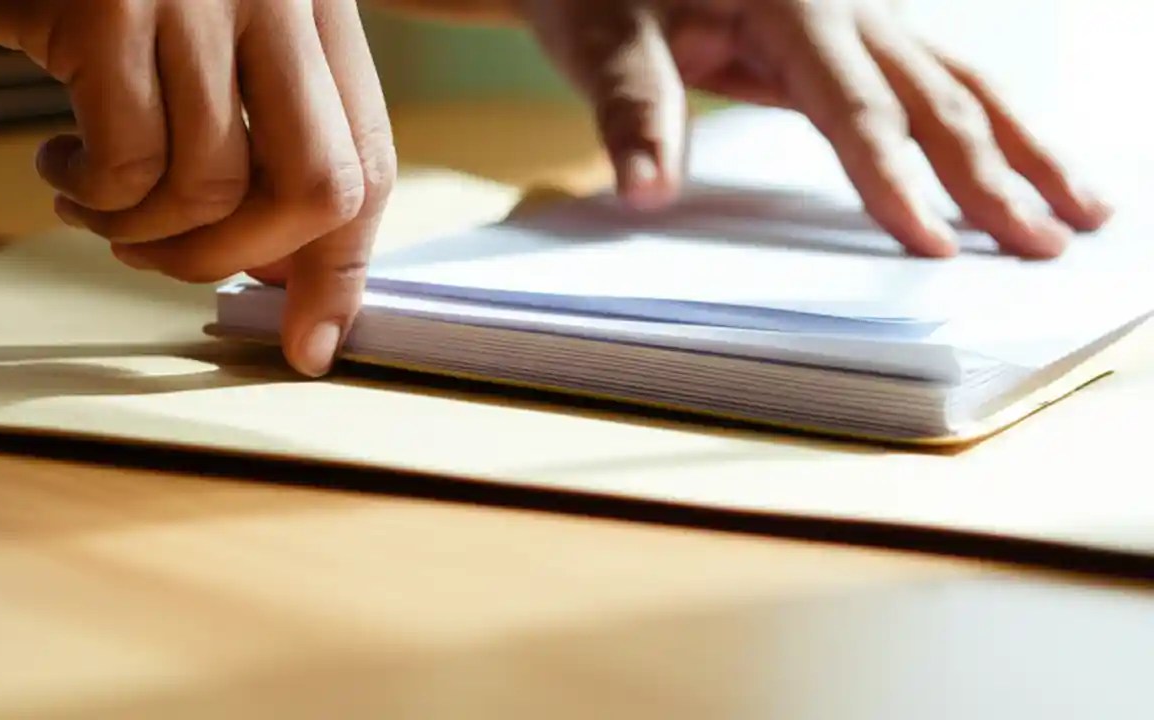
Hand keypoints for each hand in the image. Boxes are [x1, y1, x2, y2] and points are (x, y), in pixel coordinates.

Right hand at [0, 0, 395, 375]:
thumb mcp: (212, 47)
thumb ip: (267, 144)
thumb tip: (288, 278)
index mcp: (320, 5)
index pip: (368, 162)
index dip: (342, 269)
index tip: (310, 342)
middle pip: (318, 189)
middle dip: (245, 258)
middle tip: (171, 260)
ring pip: (215, 190)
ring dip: (146, 233)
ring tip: (97, 205)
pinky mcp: (111, 6)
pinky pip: (129, 167)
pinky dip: (92, 196)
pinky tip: (61, 164)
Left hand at [523, 0, 1112, 257]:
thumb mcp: (603, 38)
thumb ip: (632, 109)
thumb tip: (646, 194)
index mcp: (791, 0)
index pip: (855, 104)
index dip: (895, 178)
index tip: (932, 246)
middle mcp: (843, 3)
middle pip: (935, 94)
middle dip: (994, 175)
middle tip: (1048, 246)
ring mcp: (857, 18)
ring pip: (958, 82)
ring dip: (1022, 147)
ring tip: (1085, 208)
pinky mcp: (852, 41)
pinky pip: (934, 83)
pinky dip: (982, 128)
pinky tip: (1018, 165)